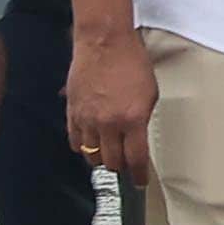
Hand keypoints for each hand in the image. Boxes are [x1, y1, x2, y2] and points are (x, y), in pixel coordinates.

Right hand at [67, 22, 158, 179]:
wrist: (105, 43)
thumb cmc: (131, 63)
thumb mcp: (151, 93)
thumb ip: (143, 118)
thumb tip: (138, 138)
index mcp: (133, 120)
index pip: (135, 159)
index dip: (139, 175)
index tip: (141, 181)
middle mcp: (108, 123)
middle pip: (111, 162)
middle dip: (120, 167)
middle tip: (125, 166)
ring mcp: (87, 119)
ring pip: (91, 154)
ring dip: (101, 158)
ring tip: (108, 155)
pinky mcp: (72, 112)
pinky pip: (75, 140)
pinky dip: (83, 146)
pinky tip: (90, 143)